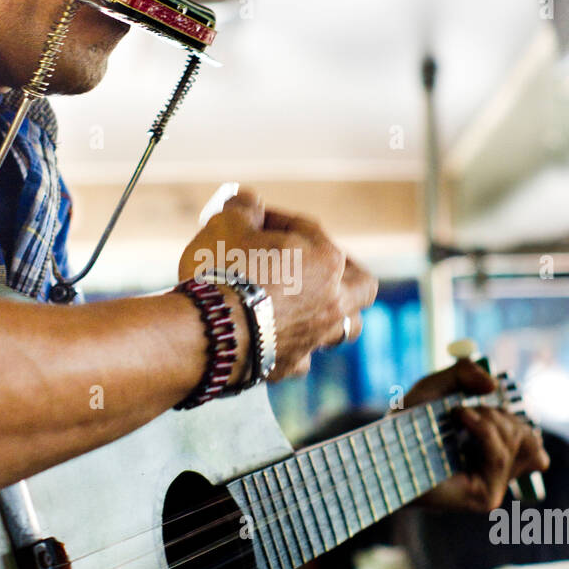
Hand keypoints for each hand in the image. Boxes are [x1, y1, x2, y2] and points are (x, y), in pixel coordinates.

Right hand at [178, 188, 377, 379]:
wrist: (207, 332)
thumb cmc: (222, 271)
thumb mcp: (228, 223)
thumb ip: (243, 207)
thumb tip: (246, 201)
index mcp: (327, 261)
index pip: (309, 230)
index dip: (279, 219)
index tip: (254, 219)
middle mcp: (333, 303)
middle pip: (361, 288)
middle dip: (345, 275)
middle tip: (320, 266)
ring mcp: (314, 339)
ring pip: (343, 329)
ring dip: (329, 316)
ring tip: (307, 307)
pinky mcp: (289, 366)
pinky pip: (302, 356)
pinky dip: (292, 345)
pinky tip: (274, 338)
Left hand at [403, 359, 549, 511]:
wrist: (384, 450)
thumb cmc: (406, 425)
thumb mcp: (436, 387)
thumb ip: (465, 373)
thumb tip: (493, 385)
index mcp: (492, 454)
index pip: (533, 447)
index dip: (522, 424)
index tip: (494, 408)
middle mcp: (495, 475)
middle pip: (528, 439)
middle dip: (498, 414)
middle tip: (463, 412)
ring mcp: (492, 487)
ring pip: (514, 441)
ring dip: (487, 418)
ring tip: (457, 415)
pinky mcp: (485, 497)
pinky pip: (499, 454)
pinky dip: (483, 429)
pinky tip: (461, 417)